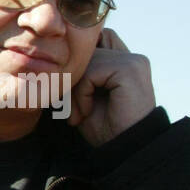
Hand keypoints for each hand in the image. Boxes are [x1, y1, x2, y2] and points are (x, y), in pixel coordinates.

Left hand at [68, 28, 155, 146]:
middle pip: (85, 52)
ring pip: (85, 62)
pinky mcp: (130, 69)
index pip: (94, 41)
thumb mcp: (84, 96)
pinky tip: (88, 112)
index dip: (77, 64)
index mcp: (123, 62)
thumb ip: (79, 74)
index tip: (70, 95)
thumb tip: (57, 58)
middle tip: (72, 111)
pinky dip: (82, 94)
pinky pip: (91, 72)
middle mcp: (131, 57)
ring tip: (80, 114)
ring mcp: (133, 61)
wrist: (124, 148)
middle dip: (72, 81)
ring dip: (75, 92)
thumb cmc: (104, 127)